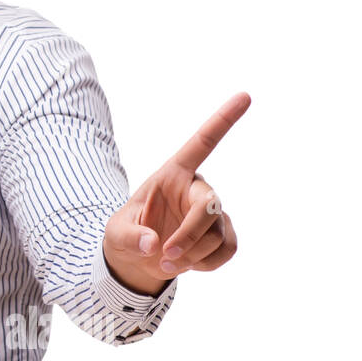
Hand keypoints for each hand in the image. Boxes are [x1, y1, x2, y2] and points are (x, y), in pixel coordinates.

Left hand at [103, 92, 249, 295]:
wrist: (138, 258)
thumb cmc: (127, 235)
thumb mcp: (116, 235)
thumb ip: (129, 237)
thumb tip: (152, 245)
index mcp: (173, 173)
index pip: (202, 143)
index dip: (223, 120)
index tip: (245, 95)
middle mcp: (197, 188)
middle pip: (209, 205)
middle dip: (190, 234)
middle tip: (164, 256)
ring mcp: (213, 212)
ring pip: (216, 234)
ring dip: (190, 254)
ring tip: (165, 262)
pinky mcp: (223, 234)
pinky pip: (227, 250)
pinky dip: (206, 264)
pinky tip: (187, 264)